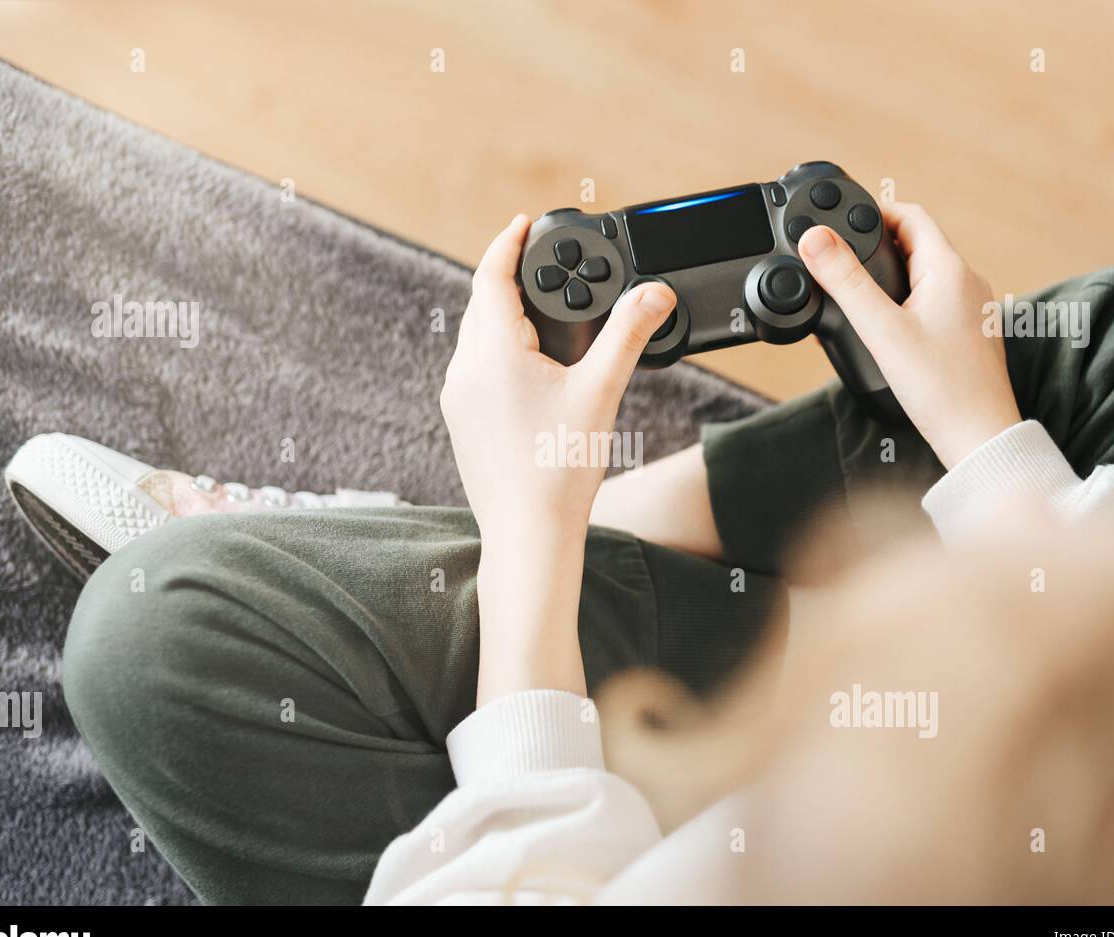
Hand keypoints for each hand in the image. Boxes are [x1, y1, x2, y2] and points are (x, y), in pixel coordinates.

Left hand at [441, 214, 675, 703]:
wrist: (527, 535)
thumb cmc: (558, 471)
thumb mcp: (600, 392)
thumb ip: (627, 334)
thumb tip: (654, 293)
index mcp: (492, 353)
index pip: (491, 276)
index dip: (509, 243)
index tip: (526, 223)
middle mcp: (465, 371)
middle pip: (481, 305)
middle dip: (510, 281)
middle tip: (544, 268)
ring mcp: (458, 399)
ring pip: (475, 338)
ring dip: (501, 318)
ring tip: (541, 316)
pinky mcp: (462, 423)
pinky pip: (474, 369)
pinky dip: (497, 352)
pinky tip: (529, 370)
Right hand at [796, 203, 1021, 468]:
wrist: (978, 437)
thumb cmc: (940, 388)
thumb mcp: (881, 330)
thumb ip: (845, 281)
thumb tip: (815, 239)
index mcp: (950, 270)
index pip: (911, 215)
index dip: (875, 211)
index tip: (844, 221)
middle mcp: (967, 283)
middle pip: (917, 243)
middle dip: (877, 246)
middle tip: (841, 259)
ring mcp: (971, 309)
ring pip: (925, 274)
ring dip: (891, 275)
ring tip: (856, 293)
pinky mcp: (968, 334)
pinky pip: (934, 301)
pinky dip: (906, 301)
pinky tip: (887, 327)